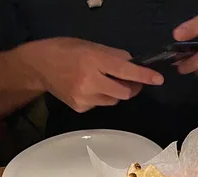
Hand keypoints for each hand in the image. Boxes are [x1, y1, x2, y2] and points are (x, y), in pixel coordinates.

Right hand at [18, 38, 163, 112]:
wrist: (39, 66)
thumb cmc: (67, 50)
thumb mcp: (91, 46)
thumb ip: (114, 56)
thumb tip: (132, 65)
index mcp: (94, 61)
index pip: (126, 71)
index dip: (144, 76)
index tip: (158, 79)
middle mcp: (90, 81)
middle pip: (124, 93)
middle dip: (131, 87)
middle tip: (131, 80)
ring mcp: (85, 97)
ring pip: (113, 101)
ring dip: (115, 92)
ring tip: (102, 81)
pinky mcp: (80, 108)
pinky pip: (100, 104)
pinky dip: (101, 97)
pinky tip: (89, 88)